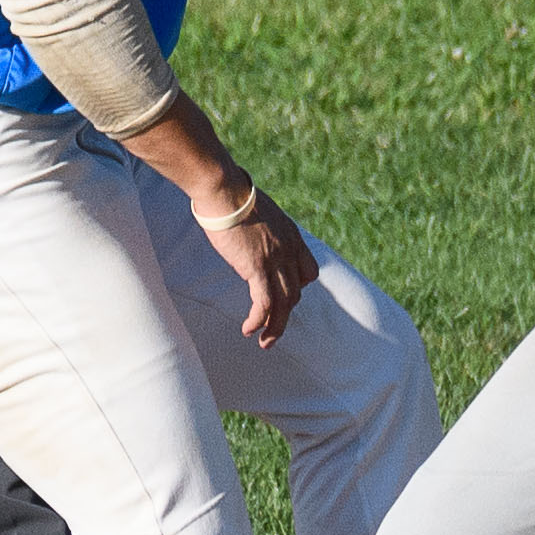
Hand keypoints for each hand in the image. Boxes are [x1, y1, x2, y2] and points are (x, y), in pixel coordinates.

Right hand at [201, 195, 320, 346]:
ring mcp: (275, 260)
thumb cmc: (232, 195)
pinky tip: (249, 330)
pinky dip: (259, 321)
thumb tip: (248, 233)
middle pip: (296, 292)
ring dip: (275, 327)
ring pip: (284, 304)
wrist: (225, 190)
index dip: (298, 287)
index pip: (308, 271)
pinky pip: (264, 304)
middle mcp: (289, 250)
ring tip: (265, 343)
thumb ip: (260, 228)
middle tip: (273, 328)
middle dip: (285, 313)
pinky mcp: (256, 268)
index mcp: (291, 236)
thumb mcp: (258, 211)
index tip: (283, 296)